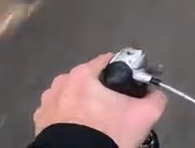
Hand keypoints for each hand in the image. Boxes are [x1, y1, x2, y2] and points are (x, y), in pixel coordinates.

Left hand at [32, 53, 168, 147]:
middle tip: (115, 112)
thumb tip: (154, 93)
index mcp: (82, 73)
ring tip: (96, 125)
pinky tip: (80, 132)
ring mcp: (47, 103)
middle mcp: (61, 82)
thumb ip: (155, 97)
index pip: (108, 62)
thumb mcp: (145, 114)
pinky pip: (59, 115)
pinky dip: (69, 120)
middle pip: (89, 81)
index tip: (129, 88)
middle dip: (101, 93)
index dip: (122, 73)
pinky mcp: (39, 122)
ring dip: (83, 106)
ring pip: (72, 98)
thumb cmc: (109, 131)